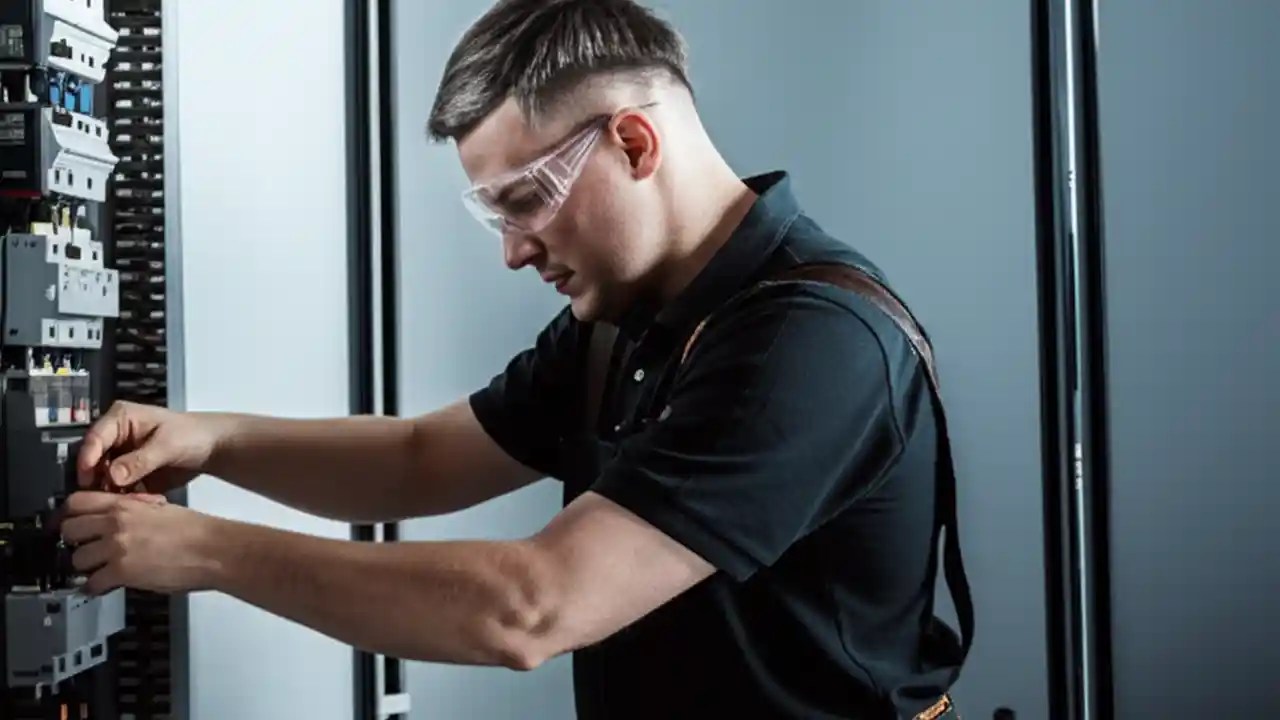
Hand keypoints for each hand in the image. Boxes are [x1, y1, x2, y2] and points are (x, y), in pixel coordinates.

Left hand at [59, 491, 221, 594]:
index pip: (76, 501)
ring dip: (86, 567)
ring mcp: (116, 548)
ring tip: (98, 570)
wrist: (213, 549)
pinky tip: (105, 587)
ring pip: (76, 559)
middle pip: (69, 530)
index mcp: (125, 505)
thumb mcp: (160, 509)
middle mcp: (116, 524)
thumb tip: (120, 517)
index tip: (71, 522)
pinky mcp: (122, 572)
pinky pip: (92, 583)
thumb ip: (134, 510)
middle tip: (84, 548)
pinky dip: (95, 588)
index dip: (69, 514)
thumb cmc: (196, 531)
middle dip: (74, 542)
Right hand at [77, 401, 222, 493]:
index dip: (87, 459)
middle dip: (95, 480)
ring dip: (107, 492)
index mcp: (120, 419)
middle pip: (92, 460)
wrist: (212, 448)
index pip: (94, 438)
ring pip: (101, 477)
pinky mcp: (127, 475)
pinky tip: (130, 507)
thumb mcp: (168, 445)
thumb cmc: (192, 435)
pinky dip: (120, 498)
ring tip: (119, 506)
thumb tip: (113, 476)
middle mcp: (114, 437)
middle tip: (99, 500)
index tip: (86, 480)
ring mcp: (119, 457)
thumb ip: (140, 460)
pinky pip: (115, 489)